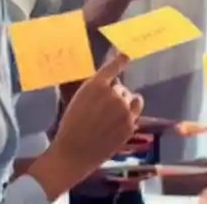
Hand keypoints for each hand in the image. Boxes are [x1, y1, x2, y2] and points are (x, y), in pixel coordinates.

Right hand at [31, 53, 142, 197]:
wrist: (74, 152)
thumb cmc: (71, 125)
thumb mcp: (79, 99)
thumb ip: (96, 89)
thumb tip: (111, 83)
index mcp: (96, 85)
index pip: (113, 66)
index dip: (121, 59)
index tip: (126, 54)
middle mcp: (113, 94)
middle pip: (121, 88)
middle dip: (114, 95)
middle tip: (102, 110)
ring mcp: (123, 110)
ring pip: (131, 99)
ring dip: (125, 104)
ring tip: (112, 117)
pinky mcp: (130, 124)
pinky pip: (135, 113)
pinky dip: (129, 115)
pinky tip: (117, 124)